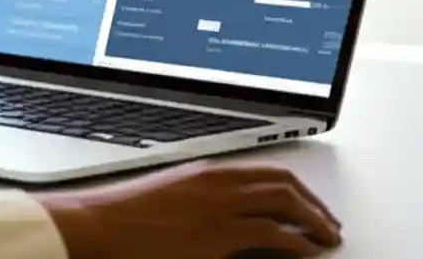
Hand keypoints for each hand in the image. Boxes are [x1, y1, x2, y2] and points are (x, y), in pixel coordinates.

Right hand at [36, 161, 340, 258]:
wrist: (95, 226)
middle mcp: (218, 182)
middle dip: (313, 203)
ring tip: (326, 237)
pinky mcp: (216, 234)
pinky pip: (272, 232)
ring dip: (314, 220)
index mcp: (207, 172)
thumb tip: (223, 214)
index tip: (309, 205)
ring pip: (285, 202)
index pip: (267, 172)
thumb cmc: (122, 217)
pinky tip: (306, 250)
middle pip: (283, 182)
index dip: (296, 189)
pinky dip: (297, 240)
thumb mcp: (168, 198)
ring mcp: (219, 206)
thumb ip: (200, 200)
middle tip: (328, 224)